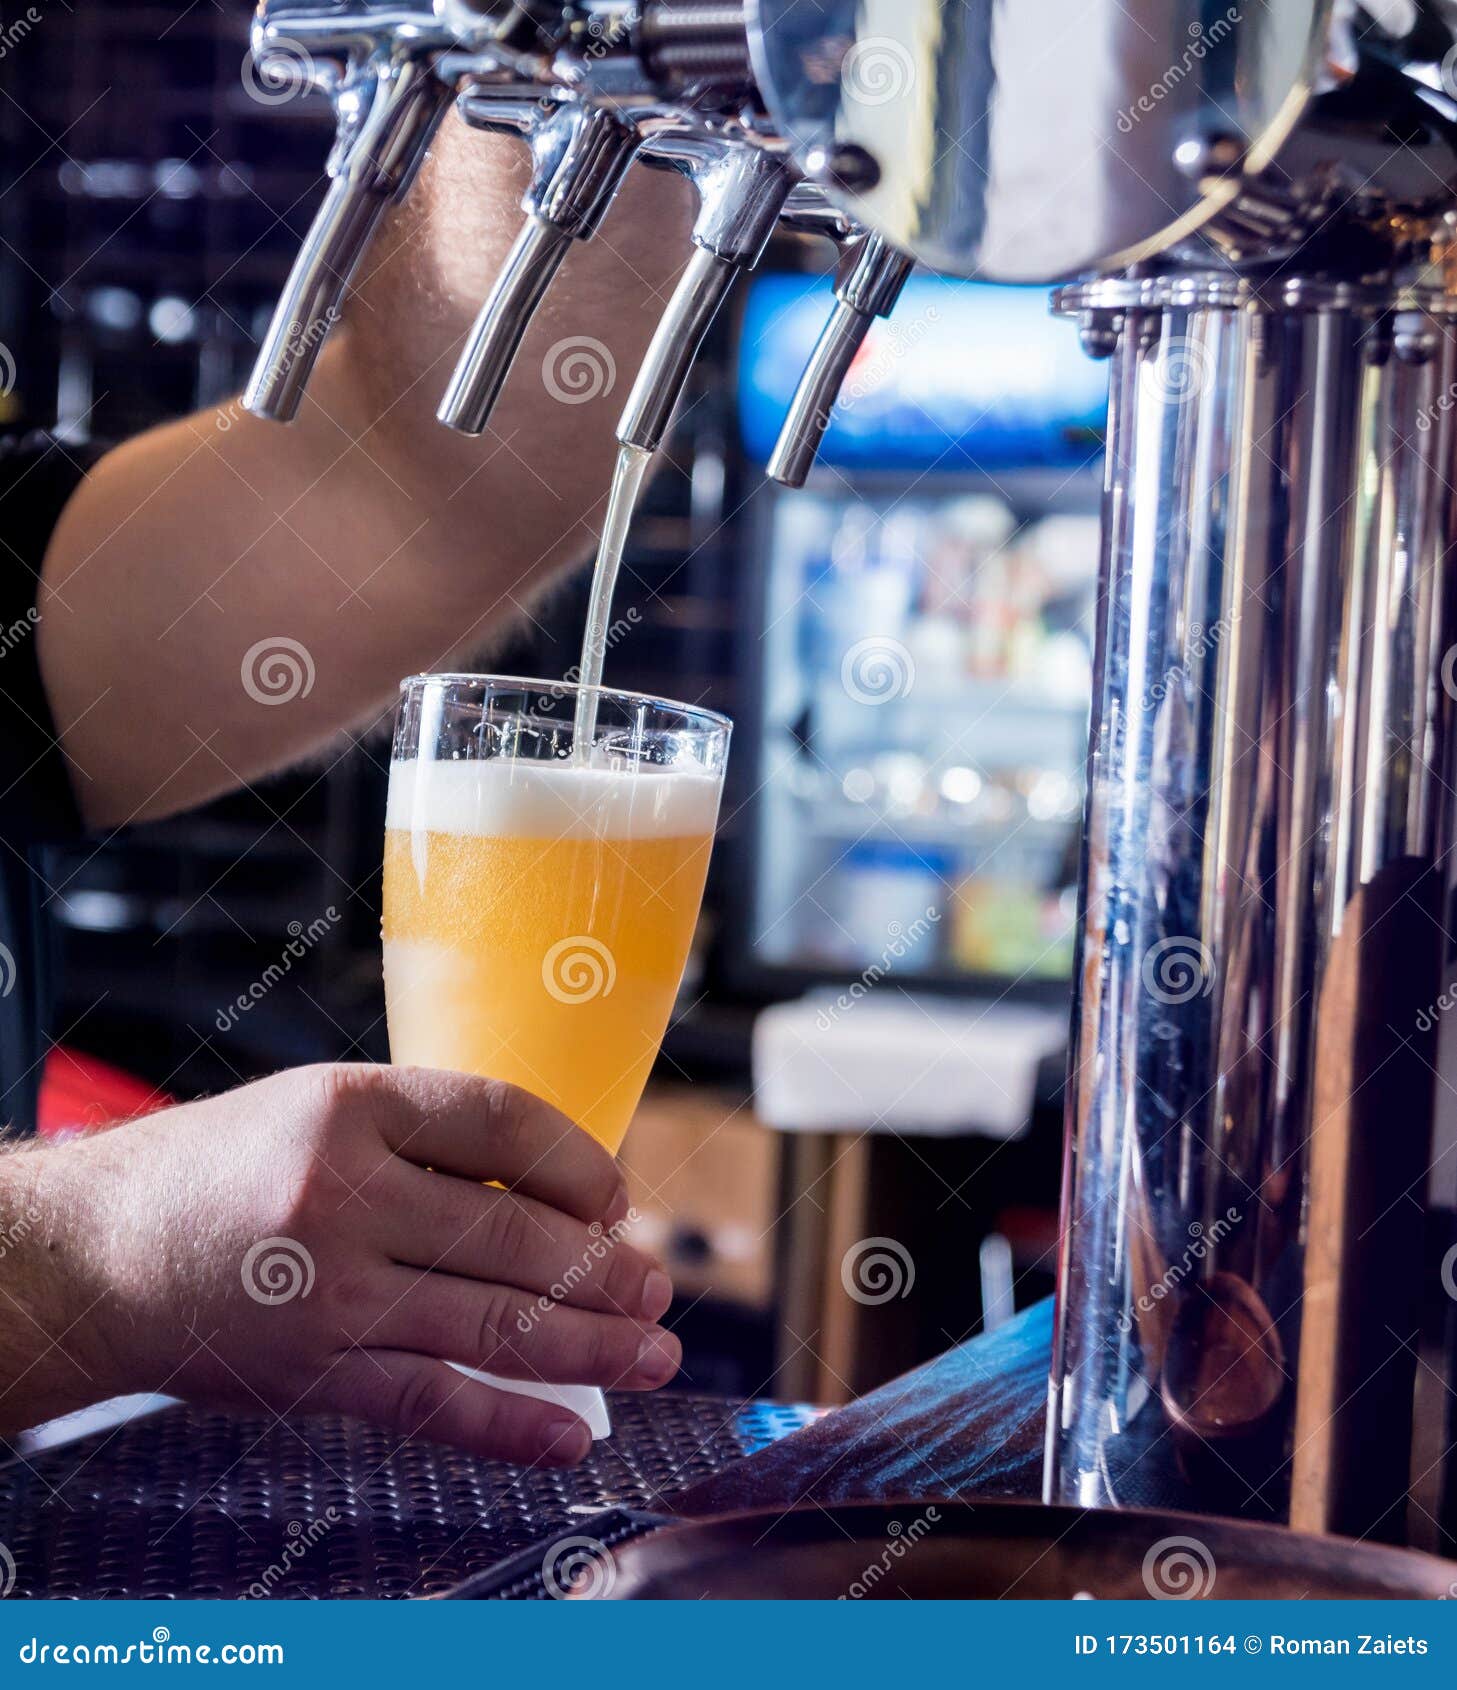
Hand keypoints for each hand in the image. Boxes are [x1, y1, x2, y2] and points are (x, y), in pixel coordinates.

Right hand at [8, 1065, 677, 1465]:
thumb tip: (552, 1192)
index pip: (505, 1124)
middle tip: (658, 1287)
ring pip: (497, 1324)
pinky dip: (514, 1426)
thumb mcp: (318, 1109)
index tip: (614, 1196)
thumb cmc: (222, 1171)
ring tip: (656, 1353)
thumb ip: (425, 1139)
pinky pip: (437, 1405)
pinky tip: (574, 1432)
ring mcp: (334, 1295)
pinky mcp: (319, 1376)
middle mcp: (346, 1198)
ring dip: (594, 1346)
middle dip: (605, 1269)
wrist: (101, 1257)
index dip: (580, 1162)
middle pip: (517, 1235)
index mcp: (352, 1110)